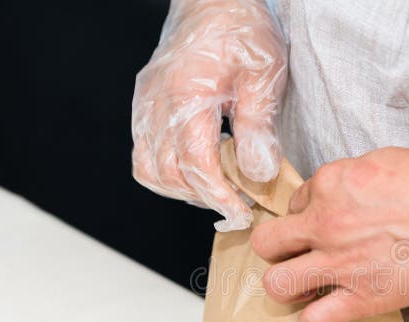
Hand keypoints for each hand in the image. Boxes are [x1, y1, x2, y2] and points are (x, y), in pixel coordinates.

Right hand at [131, 0, 286, 230]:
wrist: (213, 0)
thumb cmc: (242, 29)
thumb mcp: (264, 72)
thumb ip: (258, 125)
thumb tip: (258, 173)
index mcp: (186, 94)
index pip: (195, 164)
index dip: (219, 196)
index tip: (242, 212)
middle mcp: (155, 102)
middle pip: (168, 174)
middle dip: (205, 197)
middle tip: (239, 202)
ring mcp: (144, 104)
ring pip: (150, 170)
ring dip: (184, 189)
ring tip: (220, 187)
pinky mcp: (144, 106)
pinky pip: (144, 155)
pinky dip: (169, 173)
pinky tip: (199, 169)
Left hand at [250, 147, 408, 321]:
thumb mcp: (382, 162)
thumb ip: (350, 181)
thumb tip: (341, 196)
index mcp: (330, 184)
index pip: (296, 203)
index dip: (309, 216)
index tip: (327, 226)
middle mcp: (324, 222)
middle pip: (268, 243)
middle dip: (280, 252)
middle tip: (300, 258)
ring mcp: (339, 263)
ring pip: (276, 284)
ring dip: (287, 288)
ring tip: (306, 290)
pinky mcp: (362, 297)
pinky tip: (322, 321)